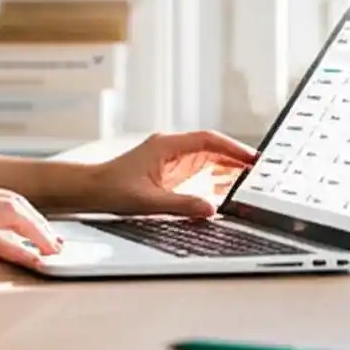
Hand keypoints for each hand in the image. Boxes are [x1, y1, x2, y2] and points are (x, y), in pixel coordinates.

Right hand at [0, 176, 62, 267]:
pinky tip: (34, 259)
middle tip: (54, 241)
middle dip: (38, 221)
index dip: (25, 212)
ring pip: (15, 213)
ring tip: (52, 250)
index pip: (2, 195)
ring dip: (38, 232)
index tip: (38, 228)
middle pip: (15, 201)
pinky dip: (21, 248)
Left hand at [88, 131, 257, 216]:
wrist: (91, 189)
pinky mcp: (169, 169)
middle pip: (211, 147)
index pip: (206, 140)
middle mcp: (170, 148)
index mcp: (166, 147)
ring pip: (207, 156)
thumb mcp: (148, 201)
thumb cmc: (112, 190)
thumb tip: (210, 209)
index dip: (232, 148)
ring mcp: (170, 157)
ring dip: (226, 166)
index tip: (251, 159)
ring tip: (248, 181)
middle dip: (235, 158)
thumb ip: (181, 204)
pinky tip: (226, 186)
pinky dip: (214, 174)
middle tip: (259, 172)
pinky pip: (198, 167)